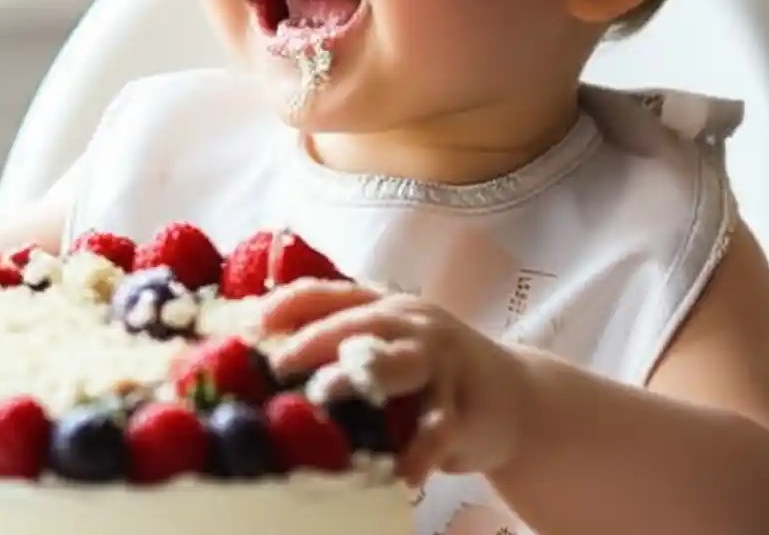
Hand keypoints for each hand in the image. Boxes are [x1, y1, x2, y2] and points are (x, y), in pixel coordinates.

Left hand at [261, 280, 530, 485]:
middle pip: (360, 324)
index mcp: (383, 307)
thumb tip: (260, 362)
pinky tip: (398, 475)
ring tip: (326, 392)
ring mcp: (441, 364)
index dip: (290, 303)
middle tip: (279, 362)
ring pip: (401, 364)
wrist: (516, 397)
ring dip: (362, 375)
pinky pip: (438, 429)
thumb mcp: (387, 347)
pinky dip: (418, 453)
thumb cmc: (430, 371)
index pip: (330, 294)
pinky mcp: (465, 408)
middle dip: (316, 339)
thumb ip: (338, 349)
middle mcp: (412, 326)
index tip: (252, 321)